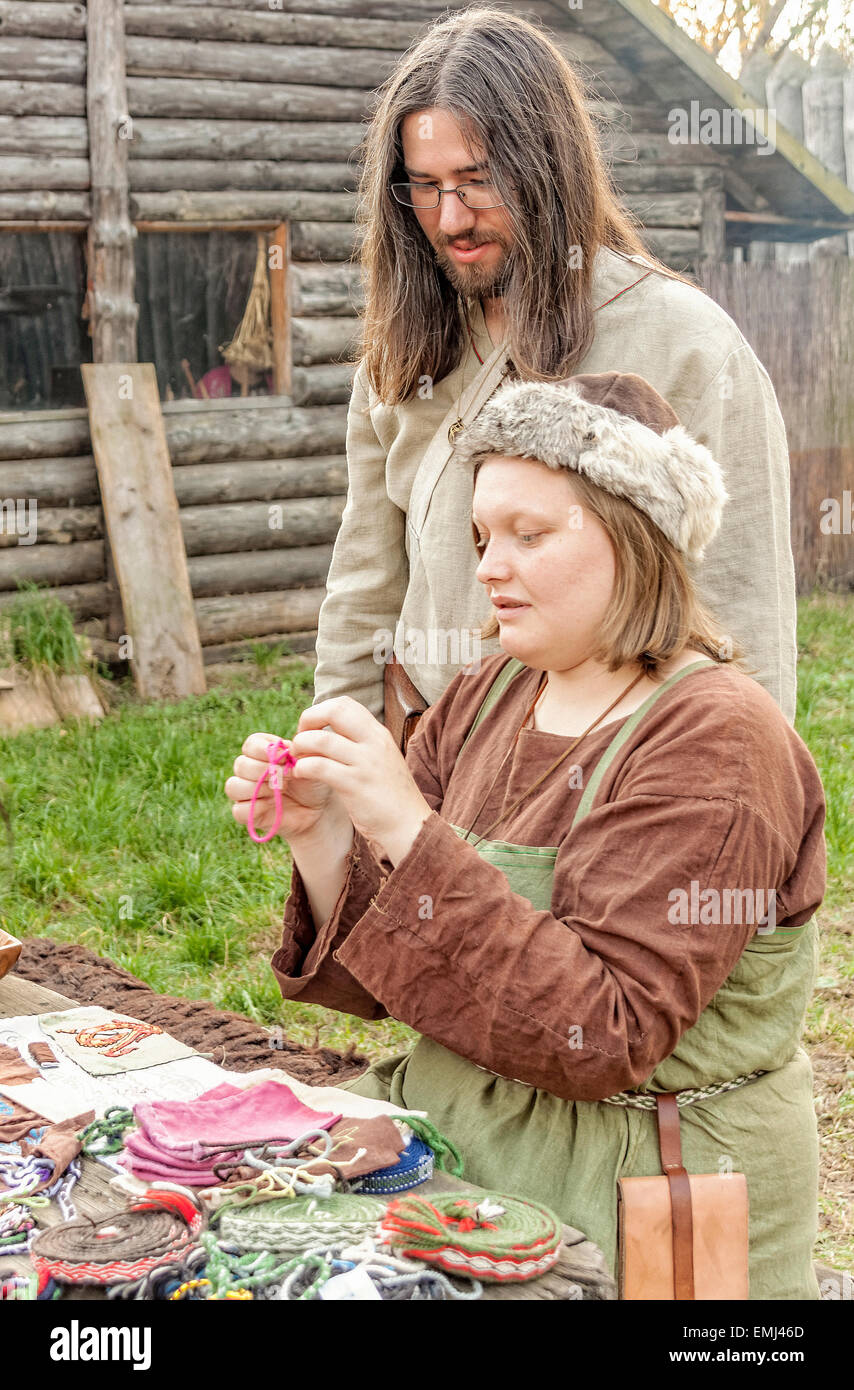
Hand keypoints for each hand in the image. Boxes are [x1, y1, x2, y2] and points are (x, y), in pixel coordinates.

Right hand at [226, 732, 336, 841]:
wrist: (320, 809)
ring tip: (281, 789)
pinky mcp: (249, 814)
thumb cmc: (314, 780)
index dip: (264, 750)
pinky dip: (256, 807)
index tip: (286, 756)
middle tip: (288, 776)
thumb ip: (299, 748)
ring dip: (257, 787)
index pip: (250, 744)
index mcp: (262, 752)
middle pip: (240, 764)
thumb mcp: (312, 760)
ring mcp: (247, 793)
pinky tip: (275, 805)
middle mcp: (250, 770)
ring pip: (233, 786)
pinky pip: (238, 810)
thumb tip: (284, 748)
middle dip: (264, 770)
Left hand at [288, 698, 431, 857]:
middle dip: (309, 720)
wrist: (410, 826)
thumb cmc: (391, 797)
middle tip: (300, 740)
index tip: (311, 731)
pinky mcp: (354, 785)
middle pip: (334, 710)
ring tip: (297, 760)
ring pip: (321, 739)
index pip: (344, 704)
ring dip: (300, 746)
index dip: (320, 712)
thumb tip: (327, 736)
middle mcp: (374, 742)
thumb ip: (360, 746)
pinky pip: (319, 766)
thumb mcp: (381, 761)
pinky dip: (303, 768)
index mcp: (378, 734)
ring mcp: (365, 762)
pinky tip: (301, 775)